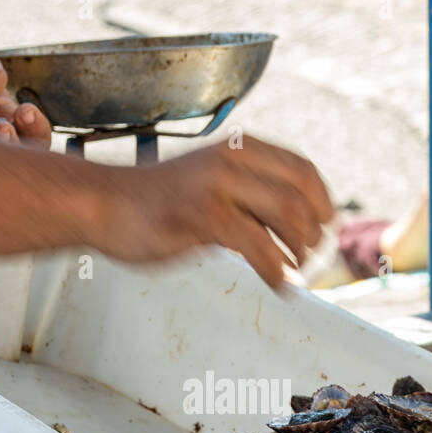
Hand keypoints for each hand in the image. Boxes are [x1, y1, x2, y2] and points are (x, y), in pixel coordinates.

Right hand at [94, 137, 333, 287]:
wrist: (102, 205)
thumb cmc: (155, 201)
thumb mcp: (209, 181)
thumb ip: (247, 192)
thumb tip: (294, 220)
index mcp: (238, 148)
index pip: (302, 169)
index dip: (324, 202)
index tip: (329, 229)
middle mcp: (232, 160)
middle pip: (302, 194)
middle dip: (316, 232)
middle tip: (312, 258)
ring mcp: (217, 187)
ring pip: (288, 217)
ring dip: (300, 252)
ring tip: (294, 272)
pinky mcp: (203, 218)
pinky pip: (260, 248)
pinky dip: (277, 272)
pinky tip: (277, 285)